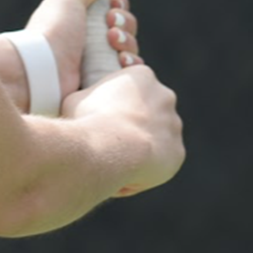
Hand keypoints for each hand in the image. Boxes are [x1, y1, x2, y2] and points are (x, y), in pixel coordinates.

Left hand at [22, 0, 140, 98]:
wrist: (38, 71)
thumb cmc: (51, 30)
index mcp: (82, 18)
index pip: (116, 9)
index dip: (120, 7)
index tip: (111, 7)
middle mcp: (89, 40)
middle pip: (127, 28)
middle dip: (125, 25)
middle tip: (109, 29)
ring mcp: (95, 63)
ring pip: (130, 50)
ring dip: (128, 44)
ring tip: (113, 44)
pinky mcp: (101, 84)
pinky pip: (127, 75)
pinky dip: (129, 67)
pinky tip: (121, 63)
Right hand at [62, 63, 184, 195]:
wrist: (110, 146)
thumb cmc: (89, 119)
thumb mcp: (75, 99)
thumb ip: (86, 100)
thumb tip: (81, 108)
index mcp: (141, 77)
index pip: (131, 90)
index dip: (114, 106)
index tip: (101, 120)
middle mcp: (164, 96)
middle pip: (147, 112)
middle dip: (132, 126)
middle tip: (108, 142)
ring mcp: (173, 125)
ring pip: (156, 139)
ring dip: (140, 148)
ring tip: (115, 163)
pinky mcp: (178, 152)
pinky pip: (160, 163)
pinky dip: (146, 170)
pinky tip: (125, 176)